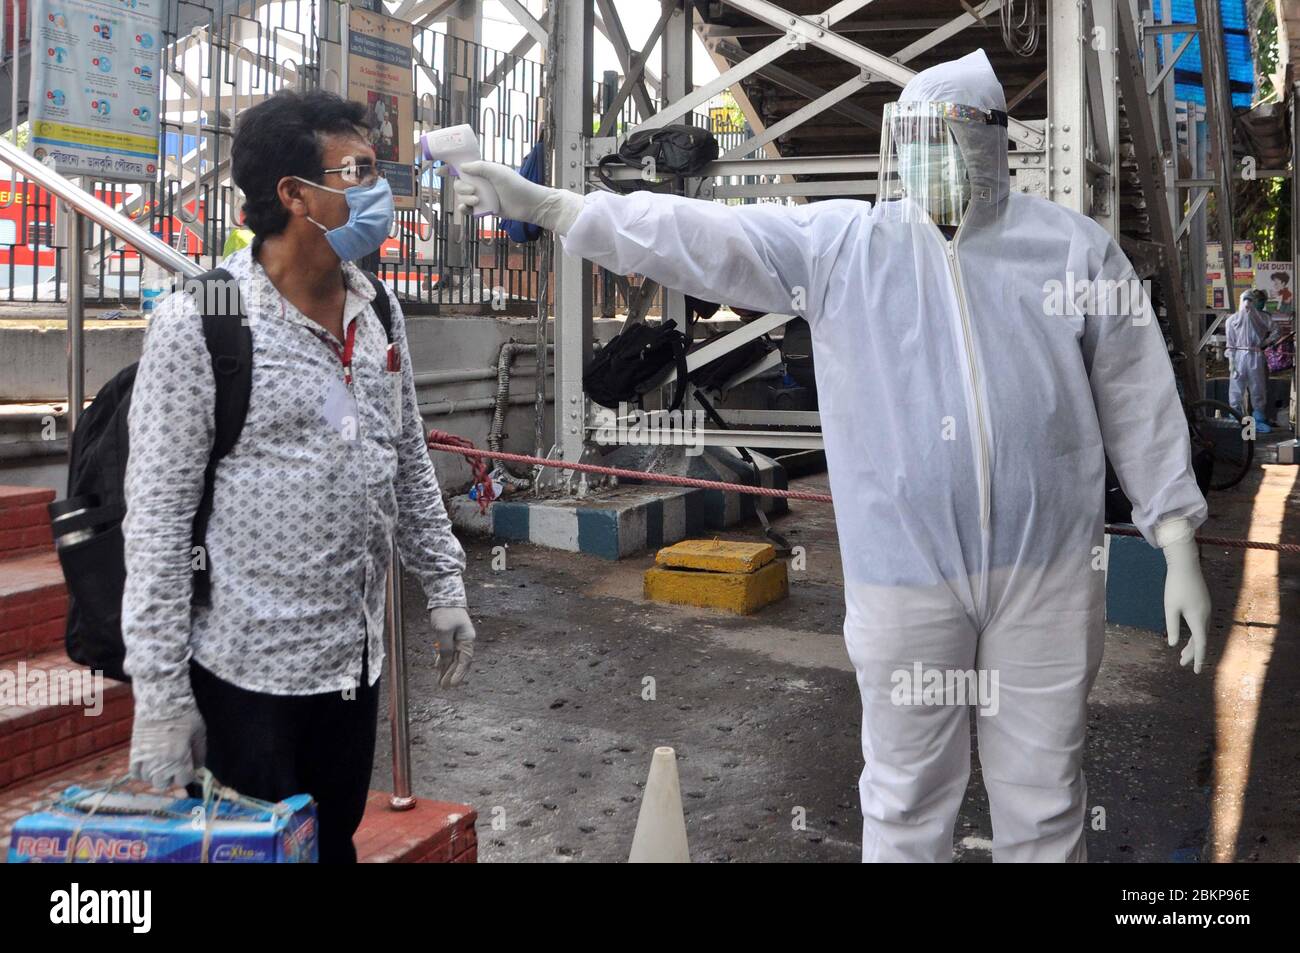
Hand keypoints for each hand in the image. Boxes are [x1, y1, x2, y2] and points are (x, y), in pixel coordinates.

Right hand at [128, 706, 205, 789]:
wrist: (161, 701)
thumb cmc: (184, 716)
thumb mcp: (200, 733)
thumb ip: (200, 753)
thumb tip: (197, 767)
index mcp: (179, 759)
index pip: (183, 780)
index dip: (187, 775)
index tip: (188, 767)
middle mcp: (161, 763)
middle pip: (164, 784)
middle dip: (171, 777)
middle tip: (174, 766)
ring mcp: (145, 759)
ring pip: (149, 780)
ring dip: (156, 775)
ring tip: (161, 764)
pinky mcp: (134, 752)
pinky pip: (134, 772)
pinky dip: (141, 772)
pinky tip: (148, 765)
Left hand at [431, 606, 475, 688]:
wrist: (444, 596)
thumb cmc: (445, 613)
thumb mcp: (443, 632)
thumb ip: (446, 649)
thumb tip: (446, 663)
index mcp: (467, 639)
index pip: (464, 661)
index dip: (458, 674)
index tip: (452, 685)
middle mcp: (465, 640)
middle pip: (460, 662)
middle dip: (452, 675)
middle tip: (444, 687)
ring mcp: (459, 638)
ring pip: (454, 658)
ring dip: (447, 669)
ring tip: (440, 681)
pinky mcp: (451, 636)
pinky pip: (449, 652)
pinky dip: (444, 660)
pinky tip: (438, 667)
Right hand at [454, 161, 584, 233]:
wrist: (529, 205)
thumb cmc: (516, 185)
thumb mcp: (497, 171)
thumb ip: (480, 167)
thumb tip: (462, 166)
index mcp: (483, 170)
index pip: (463, 167)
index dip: (450, 168)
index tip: (439, 170)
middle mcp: (481, 182)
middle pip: (459, 184)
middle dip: (462, 188)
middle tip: (474, 191)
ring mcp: (482, 196)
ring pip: (463, 197)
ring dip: (465, 199)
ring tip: (478, 201)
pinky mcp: (484, 209)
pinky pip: (468, 209)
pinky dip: (464, 209)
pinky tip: (466, 209)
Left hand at [1156, 519, 1210, 673]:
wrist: (1186, 564)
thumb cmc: (1175, 586)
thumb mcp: (1170, 608)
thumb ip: (1171, 626)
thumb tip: (1172, 644)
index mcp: (1197, 619)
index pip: (1200, 645)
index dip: (1198, 659)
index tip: (1197, 672)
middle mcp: (1205, 616)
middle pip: (1201, 640)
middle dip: (1193, 653)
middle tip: (1182, 664)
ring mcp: (1206, 609)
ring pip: (1201, 632)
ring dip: (1193, 644)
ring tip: (1183, 655)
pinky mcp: (1204, 603)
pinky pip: (1201, 624)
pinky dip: (1195, 634)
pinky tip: (1189, 637)